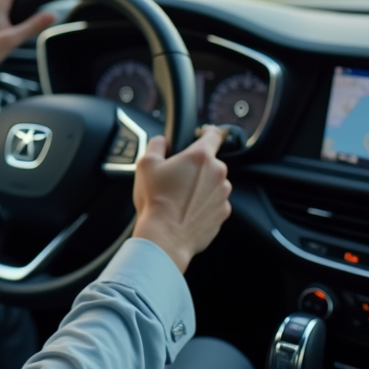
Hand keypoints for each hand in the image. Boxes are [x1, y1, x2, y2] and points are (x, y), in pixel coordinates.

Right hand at [131, 126, 231, 272]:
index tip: (204, 132)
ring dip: (199, 187)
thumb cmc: (155, 201)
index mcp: (201, 157)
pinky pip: (213, 204)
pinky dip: (202, 205)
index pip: (214, 135)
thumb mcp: (146, 164)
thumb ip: (156, 145)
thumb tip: (162, 141)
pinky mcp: (222, 214)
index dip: (208, 131)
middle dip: (195, 168)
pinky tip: (184, 211)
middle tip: (175, 178)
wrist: (165, 237)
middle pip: (210, 163)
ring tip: (178, 198)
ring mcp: (222, 195)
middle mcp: (217, 174)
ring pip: (212, 184)